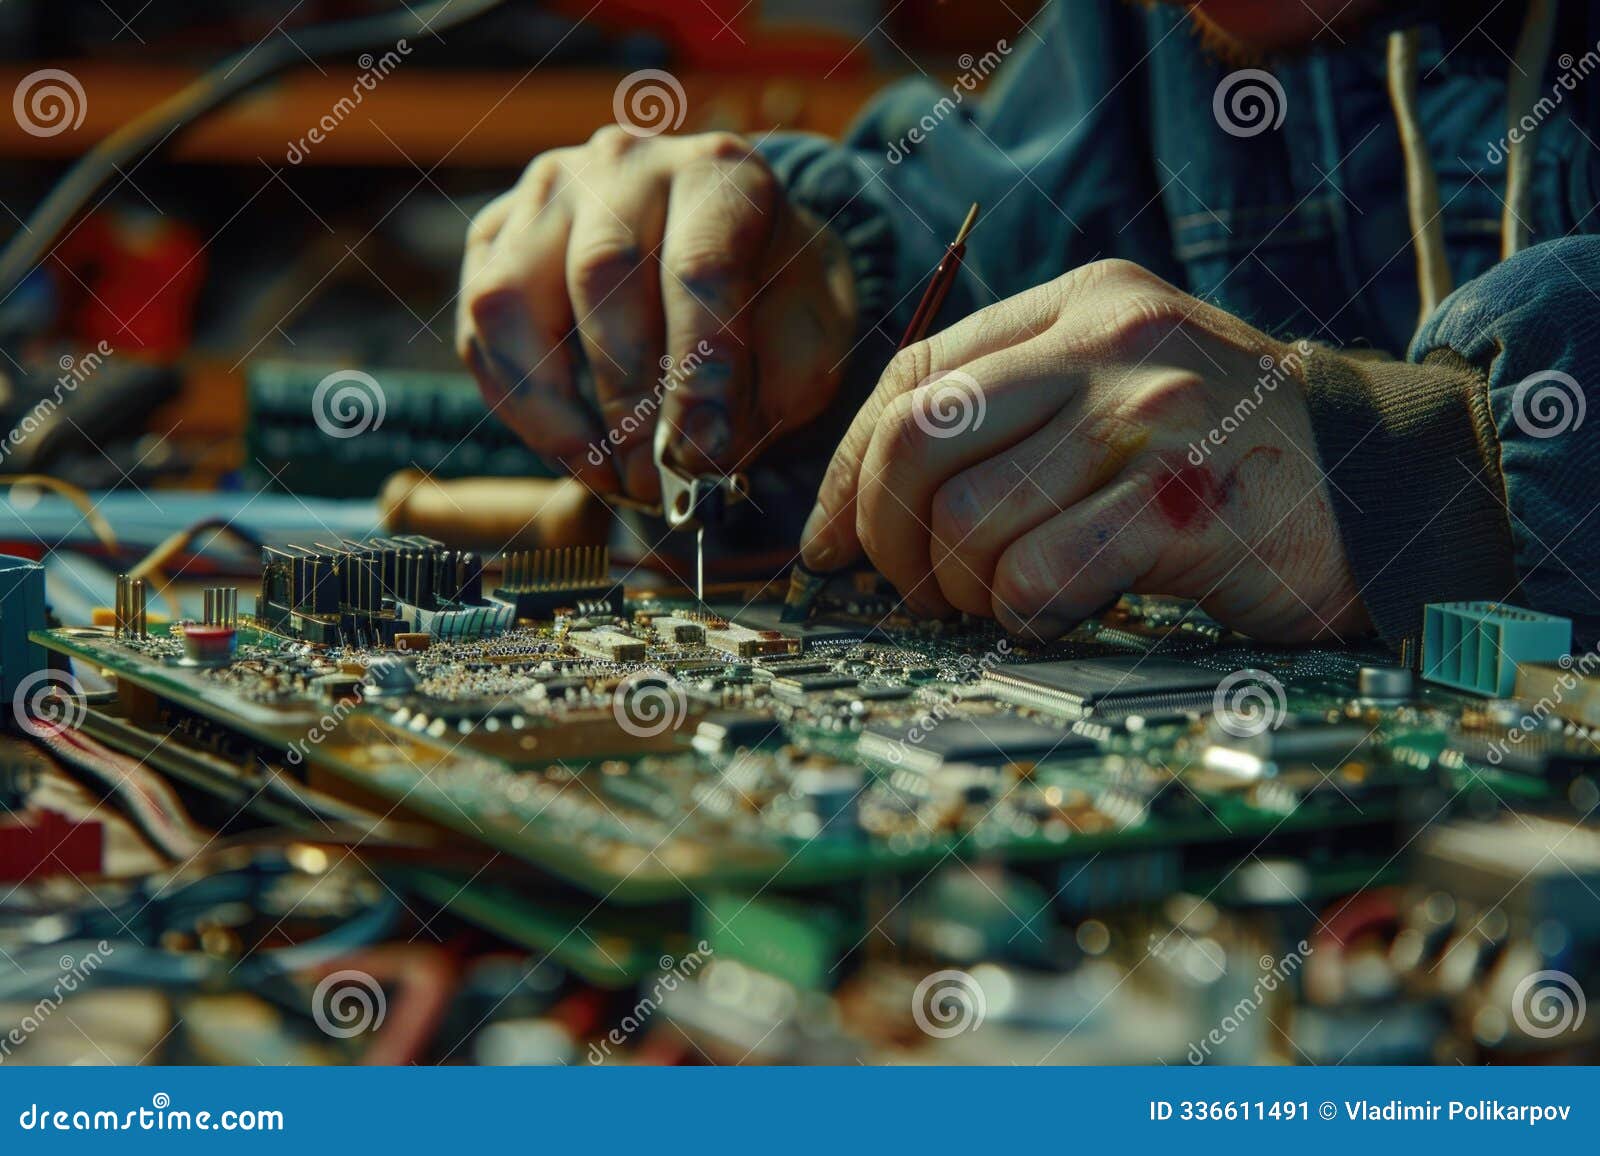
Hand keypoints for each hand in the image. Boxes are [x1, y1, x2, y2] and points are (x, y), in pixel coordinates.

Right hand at [456, 128, 856, 501]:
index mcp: (719, 172)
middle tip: (652, 481)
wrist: (735, 268)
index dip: (697, 372)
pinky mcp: (494, 236)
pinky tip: (573, 452)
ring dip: (555, 407)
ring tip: (607, 475)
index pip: (700, 266)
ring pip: (514, 297)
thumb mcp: (805, 345)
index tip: (701, 453)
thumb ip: (760, 391)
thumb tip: (691, 454)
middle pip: (602, 274)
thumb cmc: (773, 310)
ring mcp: (546, 192)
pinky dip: (519, 405)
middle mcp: (625, 162)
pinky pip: (480, 327)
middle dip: (624, 397)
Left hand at [799, 260, 1371, 641]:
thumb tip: (859, 504)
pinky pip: (1035, 575)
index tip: (832, 541)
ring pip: (966, 517)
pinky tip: (1059, 614)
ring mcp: (1153, 419)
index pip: (912, 373)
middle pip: (917, 440)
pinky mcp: (1185, 507)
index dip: (849, 468)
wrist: (1384, 483)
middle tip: (918, 588)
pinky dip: (1021, 616)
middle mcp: (1111, 344)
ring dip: (959, 588)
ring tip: (1000, 603)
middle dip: (888, 536)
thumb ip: (1008, 409)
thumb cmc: (1223, 451)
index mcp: (1081, 304)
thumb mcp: (1118, 386)